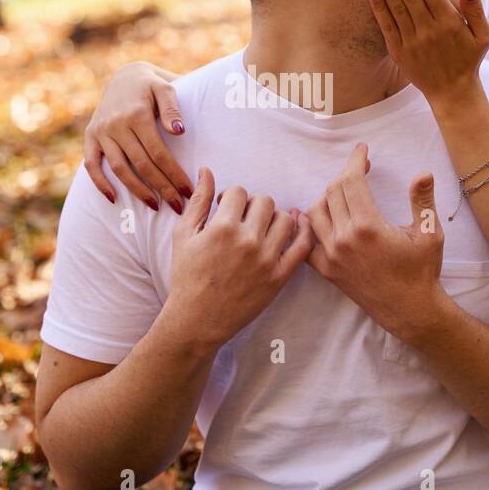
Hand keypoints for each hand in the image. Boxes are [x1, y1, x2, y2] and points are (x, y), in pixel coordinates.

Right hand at [83, 61, 193, 211]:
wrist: (124, 76)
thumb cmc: (152, 86)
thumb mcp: (165, 88)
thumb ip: (172, 109)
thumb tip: (179, 131)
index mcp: (137, 114)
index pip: (158, 152)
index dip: (173, 174)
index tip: (188, 191)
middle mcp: (116, 124)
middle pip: (141, 164)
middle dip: (161, 187)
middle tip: (178, 206)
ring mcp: (101, 132)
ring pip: (119, 168)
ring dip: (137, 190)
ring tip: (155, 206)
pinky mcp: (90, 136)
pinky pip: (91, 164)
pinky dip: (100, 183)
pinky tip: (114, 199)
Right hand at [164, 167, 314, 352]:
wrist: (197, 319)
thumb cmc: (187, 277)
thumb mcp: (184, 235)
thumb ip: (198, 200)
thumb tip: (206, 170)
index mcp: (222, 228)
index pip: (240, 191)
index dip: (232, 197)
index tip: (227, 209)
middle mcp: (247, 241)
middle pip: (265, 201)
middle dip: (254, 205)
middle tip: (245, 218)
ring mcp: (266, 260)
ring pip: (286, 219)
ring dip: (276, 217)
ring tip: (264, 226)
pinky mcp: (279, 277)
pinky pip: (302, 246)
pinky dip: (304, 231)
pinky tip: (297, 225)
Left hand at [306, 143, 447, 343]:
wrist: (410, 310)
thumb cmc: (422, 271)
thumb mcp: (429, 234)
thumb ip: (423, 200)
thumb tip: (424, 173)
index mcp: (368, 226)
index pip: (351, 181)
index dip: (355, 160)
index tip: (362, 150)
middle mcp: (344, 239)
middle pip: (332, 191)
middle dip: (345, 174)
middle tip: (360, 168)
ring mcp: (331, 255)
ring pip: (315, 211)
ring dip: (328, 195)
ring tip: (345, 190)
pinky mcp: (326, 269)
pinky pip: (306, 241)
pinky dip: (307, 225)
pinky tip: (314, 215)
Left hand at [371, 0, 488, 107]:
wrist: (452, 92)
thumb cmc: (469, 59)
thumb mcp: (484, 35)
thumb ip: (476, 10)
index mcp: (449, 22)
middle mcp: (428, 30)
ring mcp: (411, 41)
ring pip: (396, 6)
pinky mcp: (399, 52)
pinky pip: (386, 26)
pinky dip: (379, 7)